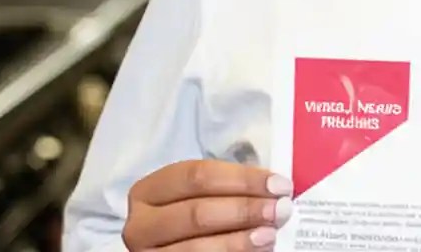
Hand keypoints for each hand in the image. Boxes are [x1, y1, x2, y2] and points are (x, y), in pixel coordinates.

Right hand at [123, 160, 293, 250]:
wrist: (182, 246)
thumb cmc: (197, 215)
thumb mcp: (204, 197)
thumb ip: (230, 189)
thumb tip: (275, 188)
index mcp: (149, 191)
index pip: (197, 176)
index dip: (242, 179)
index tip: (279, 184)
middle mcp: (140, 224)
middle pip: (197, 212)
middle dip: (244, 209)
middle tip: (280, 210)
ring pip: (196, 247)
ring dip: (239, 241)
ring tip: (270, 235)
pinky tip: (257, 251)